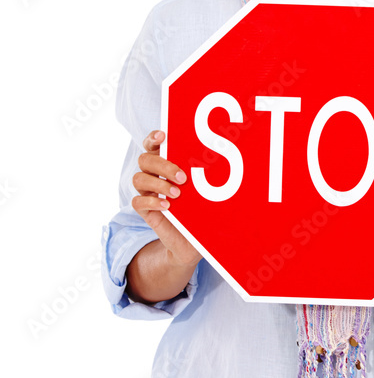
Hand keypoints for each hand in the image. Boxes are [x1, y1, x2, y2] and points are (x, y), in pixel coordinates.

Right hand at [131, 130, 201, 267]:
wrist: (193, 241)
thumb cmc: (202, 209)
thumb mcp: (207, 190)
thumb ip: (210, 174)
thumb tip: (232, 156)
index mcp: (166, 163)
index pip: (152, 144)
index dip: (153, 137)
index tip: (164, 136)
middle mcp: (153, 175)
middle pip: (145, 159)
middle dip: (163, 165)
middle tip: (183, 177)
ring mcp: (148, 192)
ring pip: (138, 178)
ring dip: (158, 183)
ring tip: (177, 193)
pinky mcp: (145, 210)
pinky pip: (137, 201)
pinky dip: (152, 201)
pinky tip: (168, 206)